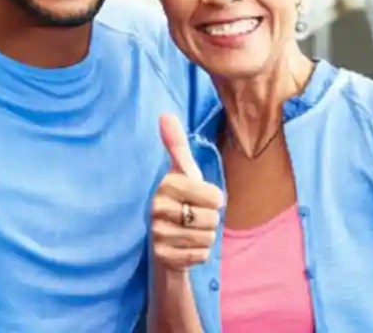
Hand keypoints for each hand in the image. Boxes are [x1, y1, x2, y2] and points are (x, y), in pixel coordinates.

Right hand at [151, 114, 224, 271]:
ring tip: (190, 231)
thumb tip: (165, 114)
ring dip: (205, 237)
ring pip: (207, 238)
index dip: (215, 199)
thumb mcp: (183, 173)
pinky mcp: (163, 258)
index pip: (214, 196)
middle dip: (210, 220)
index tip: (204, 198)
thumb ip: (176, 145)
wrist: (165, 241)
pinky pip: (201, 255)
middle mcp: (157, 209)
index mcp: (166, 185)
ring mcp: (158, 235)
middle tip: (194, 217)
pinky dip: (199, 253)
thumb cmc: (180, 201)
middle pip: (212, 219)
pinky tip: (185, 247)